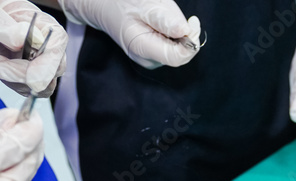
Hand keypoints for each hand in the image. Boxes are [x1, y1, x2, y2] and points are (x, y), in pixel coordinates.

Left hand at [0, 0, 67, 95]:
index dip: (48, 66)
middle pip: (54, 69)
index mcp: (37, 20)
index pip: (56, 46)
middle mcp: (40, 39)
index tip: (31, 79)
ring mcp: (31, 55)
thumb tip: (27, 38)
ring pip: (44, 82)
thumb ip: (1, 25)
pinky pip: (28, 86)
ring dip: (20, 82)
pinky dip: (15, 85)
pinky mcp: (19, 67)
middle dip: (28, 76)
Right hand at [59, 0, 200, 68]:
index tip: (193, 21)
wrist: (102, 4)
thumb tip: (185, 31)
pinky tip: (159, 21)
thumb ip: (163, 20)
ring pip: (178, 48)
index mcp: (143, 50)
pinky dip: (172, 31)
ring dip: (177, 31)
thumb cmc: (121, 2)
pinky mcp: (154, 53)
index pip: (177, 57)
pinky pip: (172, 44)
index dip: (191, 42)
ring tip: (159, 14)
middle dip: (184, 34)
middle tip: (172, 12)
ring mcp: (151, 57)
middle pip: (180, 53)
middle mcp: (148, 59)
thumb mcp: (142, 5)